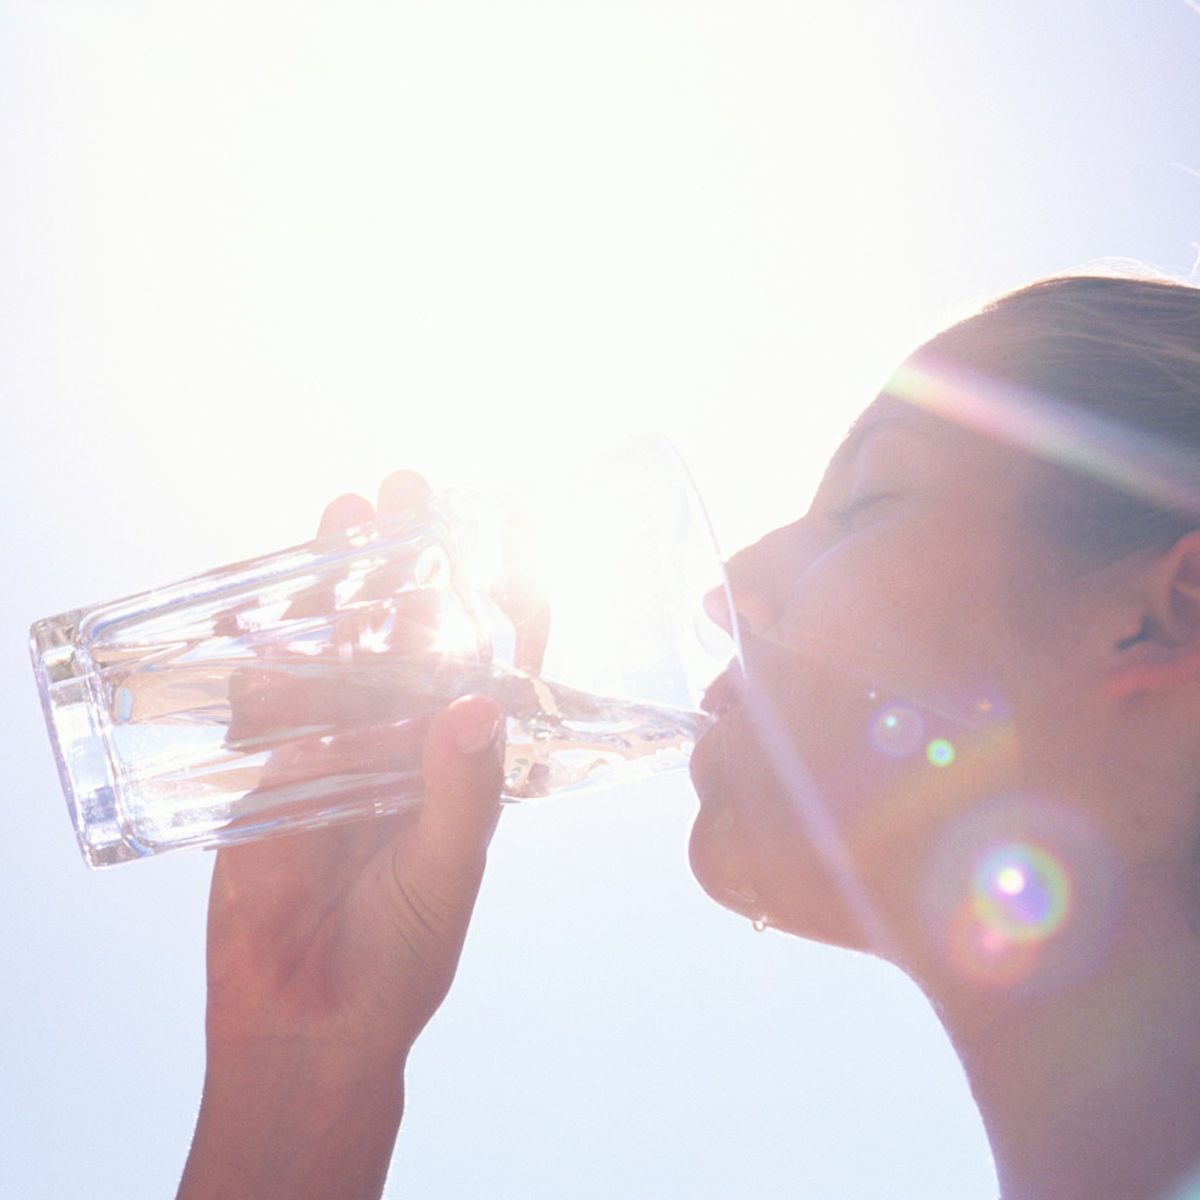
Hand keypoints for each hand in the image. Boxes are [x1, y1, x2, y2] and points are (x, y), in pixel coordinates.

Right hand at [178, 474, 504, 1199]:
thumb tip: (479, 705)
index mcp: (456, 761)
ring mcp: (330, 748)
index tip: (502, 534)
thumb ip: (462, 793)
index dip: (493, 598)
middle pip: (404, 633)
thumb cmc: (401, 956)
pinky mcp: (266, 770)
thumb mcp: (445, 871)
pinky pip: (265, 700)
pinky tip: (270, 609)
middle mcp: (398, 740)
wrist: (310, 1022)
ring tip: (343, 517)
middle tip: (405, 494)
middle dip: (406, 563)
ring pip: (335, 648)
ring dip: (339, 585)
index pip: (484, 662)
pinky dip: (267, 656)